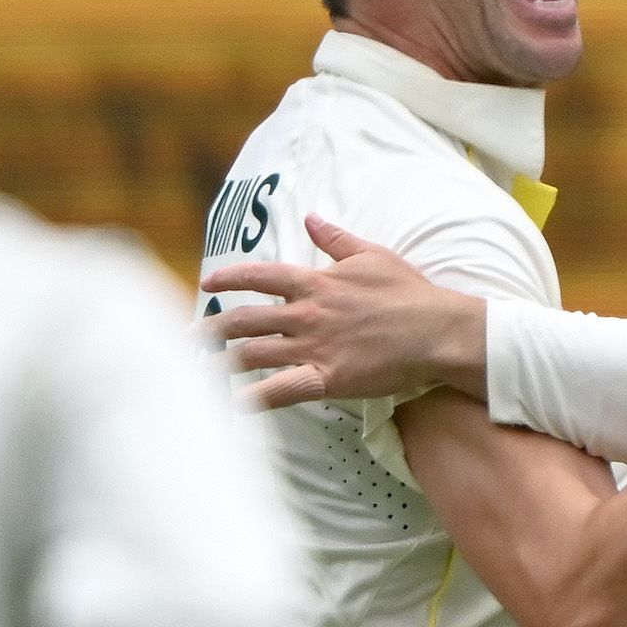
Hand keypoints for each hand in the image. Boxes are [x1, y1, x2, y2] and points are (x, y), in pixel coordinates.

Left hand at [200, 215, 484, 408]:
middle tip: (188, 340)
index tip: (207, 281)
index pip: (259, 276)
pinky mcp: (326, 378)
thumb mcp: (373, 255)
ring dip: (218, 364)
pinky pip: (278, 391)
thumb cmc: (410, 293)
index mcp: (315, 282)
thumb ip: (336, 239)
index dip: (228, 278)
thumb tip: (312, 218)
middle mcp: (306, 314)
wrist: (438, 330)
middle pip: (242, 320)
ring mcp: (313, 347)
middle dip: (208, 330)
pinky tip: (231, 408)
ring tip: (196, 374)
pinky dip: (251, 400)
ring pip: (250, 355)